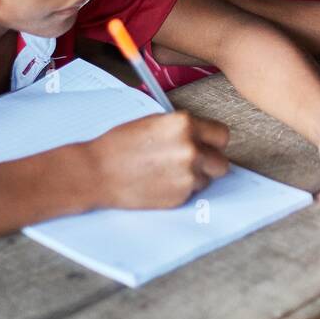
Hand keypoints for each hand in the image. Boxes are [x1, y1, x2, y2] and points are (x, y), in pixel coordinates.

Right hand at [88, 111, 229, 209]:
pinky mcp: (180, 196)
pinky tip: (161, 182)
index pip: (222, 134)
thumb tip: (202, 134)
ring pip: (208, 179)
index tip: (207, 144)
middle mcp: (191, 149)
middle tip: (191, 160)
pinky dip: (182, 189)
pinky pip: (192, 192)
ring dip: (196, 176)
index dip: (213, 140)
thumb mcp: (154, 122)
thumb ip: (182, 127)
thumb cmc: (120, 145)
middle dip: (209, 161)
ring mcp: (187, 175)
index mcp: (185, 124)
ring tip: (170, 171)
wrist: (97, 172)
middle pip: (222, 161)